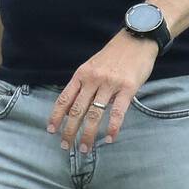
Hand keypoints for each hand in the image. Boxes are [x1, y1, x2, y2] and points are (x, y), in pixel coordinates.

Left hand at [47, 29, 158, 152]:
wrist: (136, 40)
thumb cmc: (114, 55)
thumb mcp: (93, 66)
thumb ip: (84, 84)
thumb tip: (74, 106)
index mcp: (82, 74)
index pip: (64, 98)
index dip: (56, 116)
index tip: (51, 130)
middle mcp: (93, 80)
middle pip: (77, 110)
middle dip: (69, 131)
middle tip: (65, 146)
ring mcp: (110, 84)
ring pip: (94, 114)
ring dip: (88, 135)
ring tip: (85, 149)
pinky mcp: (127, 88)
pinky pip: (117, 112)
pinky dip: (112, 127)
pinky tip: (109, 138)